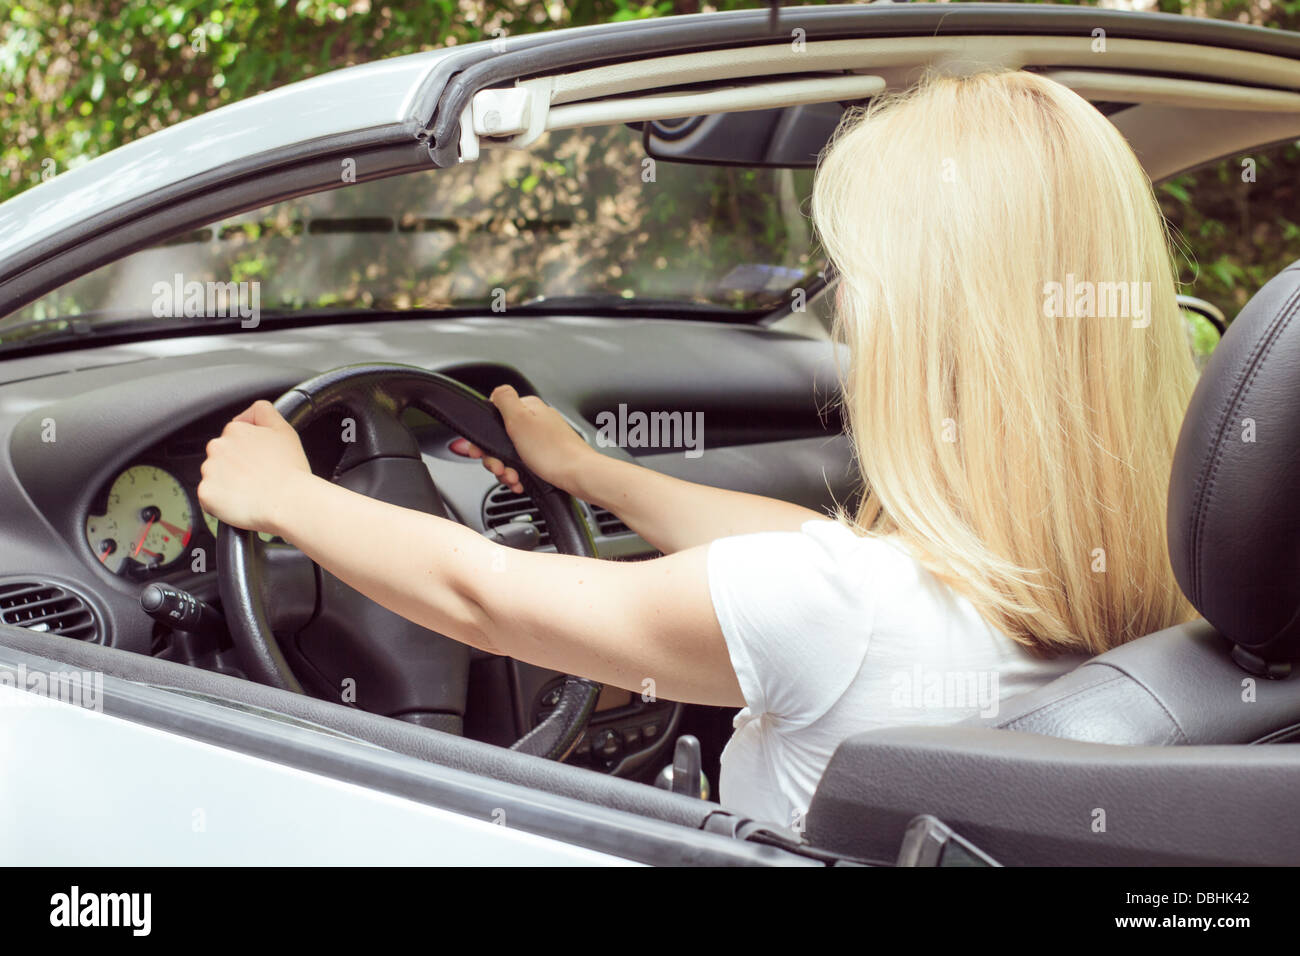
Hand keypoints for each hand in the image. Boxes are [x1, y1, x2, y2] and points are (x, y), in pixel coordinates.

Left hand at [199, 400, 312, 534]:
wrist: (288, 502)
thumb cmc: (290, 471)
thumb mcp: (284, 429)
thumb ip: (263, 412)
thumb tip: (248, 413)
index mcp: (234, 430)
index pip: (233, 439)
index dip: (248, 452)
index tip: (259, 463)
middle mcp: (217, 447)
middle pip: (222, 458)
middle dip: (235, 467)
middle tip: (258, 479)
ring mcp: (209, 470)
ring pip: (215, 478)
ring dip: (228, 485)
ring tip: (252, 493)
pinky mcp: (206, 494)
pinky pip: (210, 499)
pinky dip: (222, 503)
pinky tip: (242, 503)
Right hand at [451, 385, 591, 494]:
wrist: (579, 476)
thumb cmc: (553, 452)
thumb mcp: (519, 419)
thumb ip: (504, 399)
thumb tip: (497, 390)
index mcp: (528, 408)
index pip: (495, 418)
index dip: (486, 438)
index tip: (483, 452)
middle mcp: (536, 421)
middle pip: (501, 439)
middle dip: (497, 458)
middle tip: (501, 468)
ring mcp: (542, 439)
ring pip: (511, 455)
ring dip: (507, 470)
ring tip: (514, 478)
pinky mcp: (547, 456)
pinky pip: (524, 465)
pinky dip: (519, 475)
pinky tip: (521, 482)